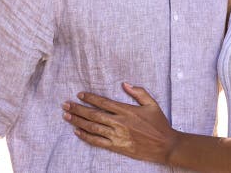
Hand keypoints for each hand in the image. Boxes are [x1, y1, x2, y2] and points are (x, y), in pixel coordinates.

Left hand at [63, 83, 178, 163]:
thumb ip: (139, 92)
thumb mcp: (152, 104)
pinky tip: (77, 132)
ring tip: (67, 116)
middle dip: (78, 109)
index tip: (80, 94)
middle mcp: (120, 123)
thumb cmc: (159, 124)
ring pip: (93, 127)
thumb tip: (125, 84)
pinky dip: (86, 136)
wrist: (165, 145)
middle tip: (66, 104)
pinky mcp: (117, 146)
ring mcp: (117, 135)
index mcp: (127, 111)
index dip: (90, 98)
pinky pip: (97, 141)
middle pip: (94, 114)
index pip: (104, 103)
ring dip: (78, 121)